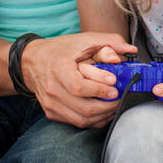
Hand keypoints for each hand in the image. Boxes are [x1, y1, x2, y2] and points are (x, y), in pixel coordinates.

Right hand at [21, 32, 135, 128]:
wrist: (32, 62)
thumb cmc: (60, 50)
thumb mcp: (84, 39)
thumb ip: (109, 42)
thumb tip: (131, 51)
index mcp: (58, 68)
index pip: (79, 87)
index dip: (99, 90)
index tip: (115, 88)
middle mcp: (52, 89)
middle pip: (83, 108)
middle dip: (107, 107)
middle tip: (121, 99)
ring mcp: (50, 103)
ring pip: (81, 119)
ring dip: (102, 116)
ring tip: (115, 106)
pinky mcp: (51, 112)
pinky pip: (75, 123)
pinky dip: (93, 121)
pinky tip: (103, 112)